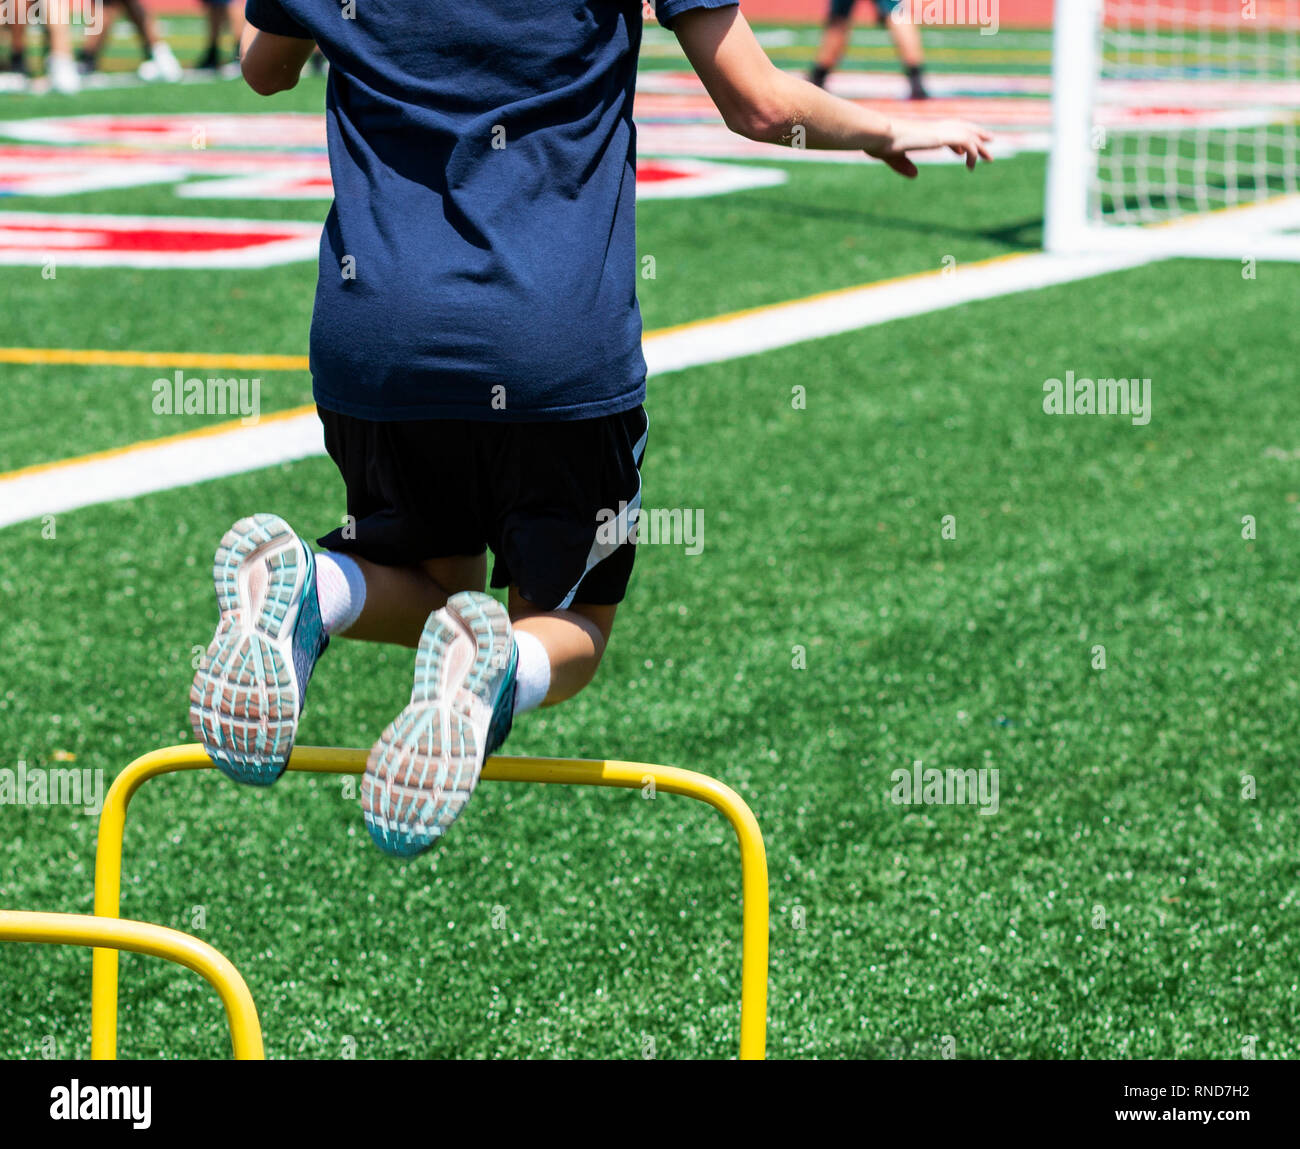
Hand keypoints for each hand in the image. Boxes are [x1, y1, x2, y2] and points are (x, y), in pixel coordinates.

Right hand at [867, 118, 993, 178]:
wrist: (879, 135)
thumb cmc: (880, 143)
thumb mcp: (893, 158)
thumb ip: (904, 166)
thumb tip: (916, 175)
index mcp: (923, 130)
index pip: (947, 131)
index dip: (957, 141)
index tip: (962, 152)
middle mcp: (933, 128)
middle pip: (962, 128)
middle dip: (977, 135)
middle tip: (990, 141)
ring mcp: (938, 131)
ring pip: (967, 135)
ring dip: (980, 145)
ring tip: (989, 158)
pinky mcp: (940, 137)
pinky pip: (964, 143)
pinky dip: (971, 153)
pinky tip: (971, 165)